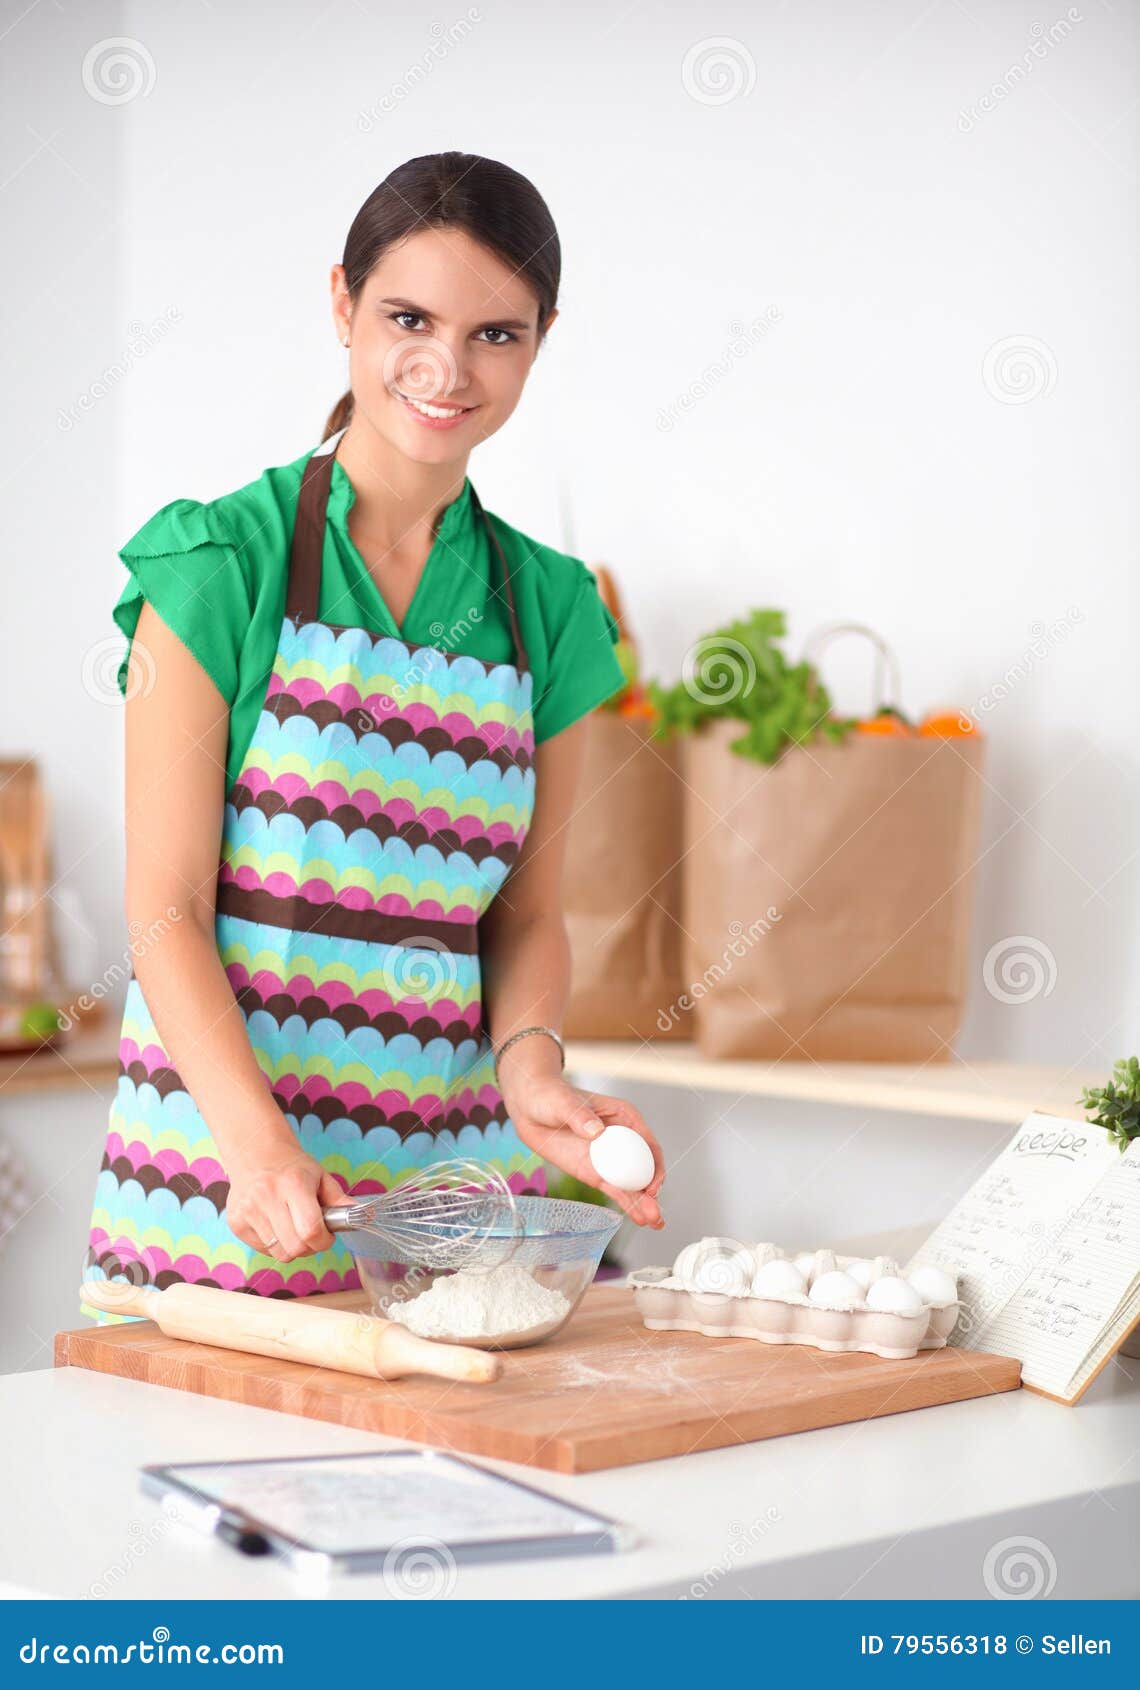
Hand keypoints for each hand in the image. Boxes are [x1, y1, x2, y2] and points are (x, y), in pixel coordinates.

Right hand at [225, 1141, 349, 1262]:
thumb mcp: (320, 1176)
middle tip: (312, 1233)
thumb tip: (363, 1216)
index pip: (311, 1229)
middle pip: (295, 1247)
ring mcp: (248, 1211)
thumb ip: (339, 1200)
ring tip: (294, 1229)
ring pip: (279, 1254)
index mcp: (293, 1183)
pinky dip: (275, 1245)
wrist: (256, 1155)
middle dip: (310, 1247)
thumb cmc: (292, 1168)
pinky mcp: (236, 1223)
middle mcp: (267, 1197)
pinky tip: (276, 1226)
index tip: (327, 1234)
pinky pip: (264, 1250)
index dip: (324, 1240)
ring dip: (292, 1248)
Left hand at [503, 1072, 664, 1227]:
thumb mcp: (564, 1102)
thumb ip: (580, 1116)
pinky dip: (625, 1202)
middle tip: (655, 1212)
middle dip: (652, 1191)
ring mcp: (608, 1158)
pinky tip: (638, 1216)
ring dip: (643, 1203)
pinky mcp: (593, 1172)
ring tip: (653, 1222)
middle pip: (643, 1168)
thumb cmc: (550, 1096)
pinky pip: (613, 1188)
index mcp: (623, 1118)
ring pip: (631, 1183)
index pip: (648, 1144)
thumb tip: (596, 1132)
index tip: (652, 1184)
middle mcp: (621, 1140)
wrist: (529, 1108)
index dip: (654, 1165)